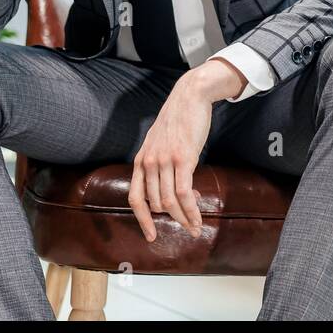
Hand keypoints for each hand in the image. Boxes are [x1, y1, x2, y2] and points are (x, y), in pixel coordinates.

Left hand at [128, 59, 244, 241]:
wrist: (189, 97)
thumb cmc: (177, 120)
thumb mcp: (158, 142)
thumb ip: (157, 163)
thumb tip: (166, 186)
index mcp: (141, 160)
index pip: (135, 197)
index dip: (142, 220)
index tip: (151, 236)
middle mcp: (149, 163)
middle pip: (156, 203)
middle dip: (172, 218)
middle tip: (187, 224)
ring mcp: (165, 161)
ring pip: (170, 202)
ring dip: (183, 219)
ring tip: (194, 227)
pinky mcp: (183, 159)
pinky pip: (184, 194)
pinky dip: (191, 211)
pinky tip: (198, 219)